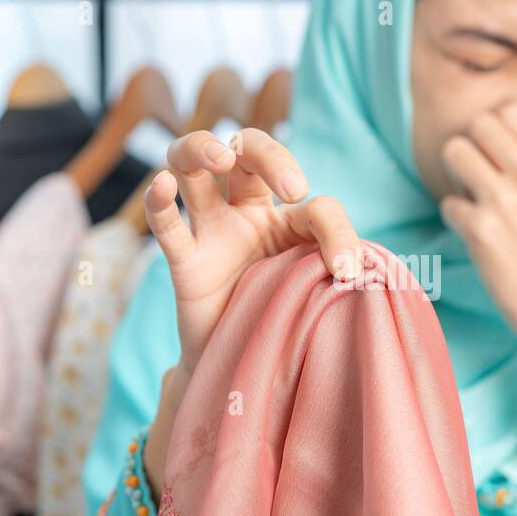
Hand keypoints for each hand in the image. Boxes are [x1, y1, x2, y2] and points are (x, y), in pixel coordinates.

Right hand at [146, 128, 362, 375]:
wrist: (244, 366)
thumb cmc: (284, 321)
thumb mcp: (318, 292)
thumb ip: (336, 271)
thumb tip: (358, 270)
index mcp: (288, 220)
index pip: (317, 205)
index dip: (336, 230)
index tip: (346, 269)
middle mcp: (246, 214)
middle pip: (247, 150)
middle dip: (269, 154)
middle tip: (293, 188)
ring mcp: (211, 232)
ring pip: (191, 167)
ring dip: (200, 149)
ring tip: (220, 158)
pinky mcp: (184, 263)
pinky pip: (166, 226)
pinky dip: (157, 203)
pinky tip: (164, 185)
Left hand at [436, 101, 516, 346]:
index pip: (512, 110)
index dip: (496, 131)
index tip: (499, 157)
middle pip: (479, 124)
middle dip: (472, 148)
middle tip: (479, 177)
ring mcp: (506, 200)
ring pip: (454, 152)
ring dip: (455, 176)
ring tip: (472, 199)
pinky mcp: (481, 230)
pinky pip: (447, 203)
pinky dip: (455, 219)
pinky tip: (475, 234)